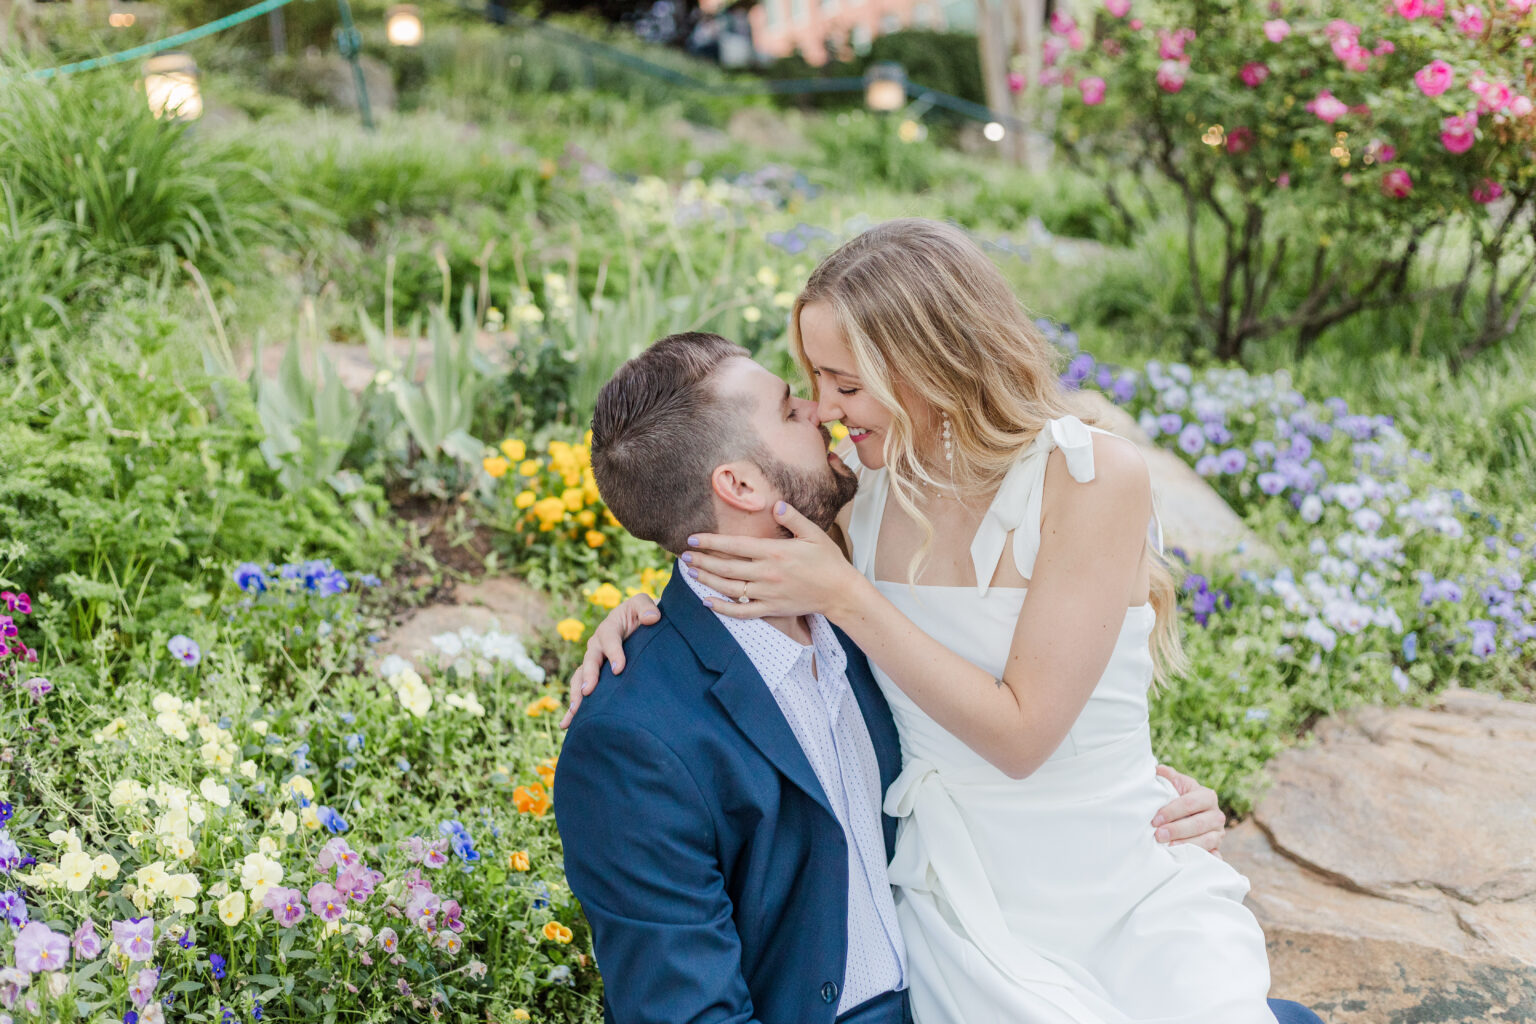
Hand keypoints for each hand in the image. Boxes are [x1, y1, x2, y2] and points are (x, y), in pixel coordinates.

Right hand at [559, 594, 660, 728]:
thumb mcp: (643, 604)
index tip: (619, 669)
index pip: (609, 639)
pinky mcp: (594, 675)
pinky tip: (567, 724)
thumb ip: (646, 607)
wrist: (640, 624)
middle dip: (589, 676)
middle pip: (590, 660)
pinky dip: (573, 707)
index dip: (614, 653)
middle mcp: (597, 645)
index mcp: (609, 628)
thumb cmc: (642, 614)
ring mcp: (593, 661)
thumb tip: (651, 618)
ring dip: (577, 693)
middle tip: (589, 690)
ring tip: (575, 711)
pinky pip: (580, 690)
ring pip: (580, 677)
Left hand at [683, 502, 863, 621]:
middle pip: (726, 567)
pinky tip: (707, 602)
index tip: (693, 538)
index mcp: (774, 552)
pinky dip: (723, 608)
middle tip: (683, 556)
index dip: (711, 541)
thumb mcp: (813, 533)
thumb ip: (793, 518)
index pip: (735, 545)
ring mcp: (767, 593)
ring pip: (729, 588)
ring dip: (707, 580)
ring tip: (691, 573)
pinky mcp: (771, 609)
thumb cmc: (828, 560)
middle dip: (702, 561)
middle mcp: (767, 573)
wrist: (840, 592)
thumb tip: (775, 505)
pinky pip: (742, 611)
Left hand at [1151, 764, 1225, 855]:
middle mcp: (1217, 815)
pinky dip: (1207, 859)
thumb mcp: (1175, 785)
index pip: (1190, 803)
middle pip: (1199, 823)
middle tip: (1158, 835)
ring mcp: (1219, 833)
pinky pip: (1215, 856)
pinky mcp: (1217, 848)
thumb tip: (1159, 770)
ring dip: (1187, 845)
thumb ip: (1168, 777)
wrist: (1188, 815)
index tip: (1154, 820)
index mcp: (1207, 796)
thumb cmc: (1178, 798)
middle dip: (1177, 830)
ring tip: (1169, 848)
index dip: (1171, 811)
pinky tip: (1194, 862)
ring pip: (1206, 840)